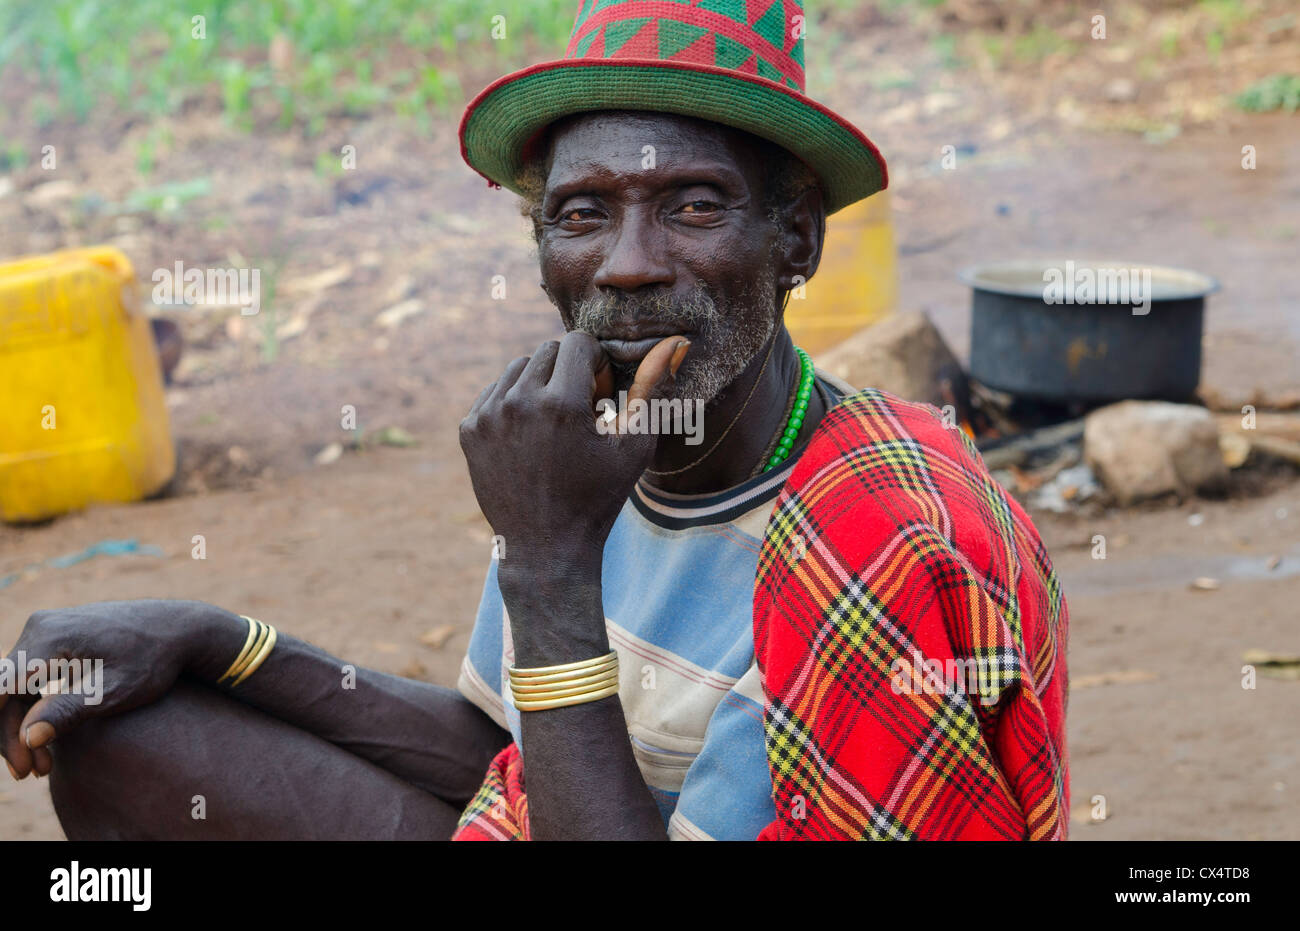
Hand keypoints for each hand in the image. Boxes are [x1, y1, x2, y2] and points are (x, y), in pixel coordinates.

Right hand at [0, 599, 221, 778]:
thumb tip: (30, 736)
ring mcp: (47, 631)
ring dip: (23, 726)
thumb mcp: (116, 690)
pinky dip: (35, 709)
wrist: (180, 629)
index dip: (3, 730)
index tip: (19, 764)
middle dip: (13, 735)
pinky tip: (49, 741)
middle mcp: (41, 628)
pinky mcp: (56, 639)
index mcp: (49, 638)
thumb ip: (70, 710)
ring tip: (42, 767)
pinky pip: (30, 679)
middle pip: (3, 691)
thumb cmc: (154, 659)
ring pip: (14, 688)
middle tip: (29, 774)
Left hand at [458, 330, 688, 574]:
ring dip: (541, 383)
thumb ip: (651, 389)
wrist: (546, 548)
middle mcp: (518, 402)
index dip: (597, 366)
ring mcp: (487, 416)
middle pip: (549, 350)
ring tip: (556, 423)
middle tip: (582, 413)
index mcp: (560, 403)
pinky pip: (495, 391)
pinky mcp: (469, 429)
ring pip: (519, 367)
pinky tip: (531, 436)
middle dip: (570, 371)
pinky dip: (515, 401)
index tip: (600, 398)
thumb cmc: (599, 497)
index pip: (578, 342)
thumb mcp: (635, 444)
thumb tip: (674, 342)